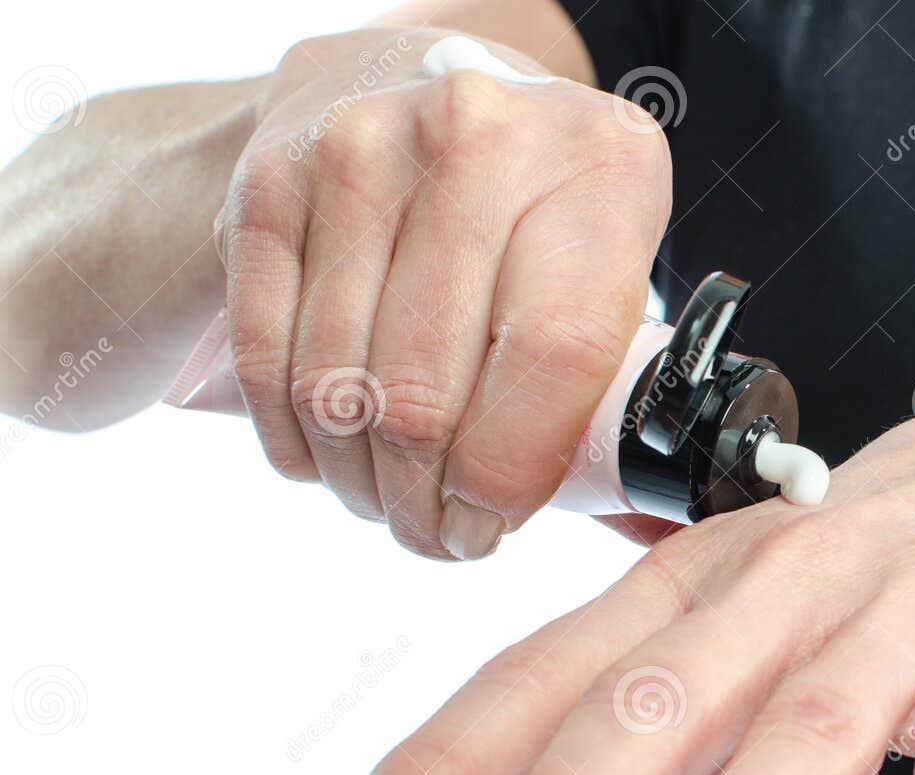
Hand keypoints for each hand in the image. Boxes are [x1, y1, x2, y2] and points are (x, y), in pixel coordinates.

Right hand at [219, 28, 669, 557]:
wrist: (429, 77)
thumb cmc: (543, 203)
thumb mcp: (616, 260)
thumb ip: (617, 379)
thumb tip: (628, 523)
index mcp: (598, 171)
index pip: (550, 357)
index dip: (511, 474)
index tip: (492, 526)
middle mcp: (475, 143)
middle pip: (424, 391)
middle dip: (424, 503)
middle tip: (437, 536)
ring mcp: (358, 154)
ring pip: (336, 388)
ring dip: (359, 484)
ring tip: (390, 505)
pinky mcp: (268, 183)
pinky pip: (266, 358)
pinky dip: (294, 439)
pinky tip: (329, 463)